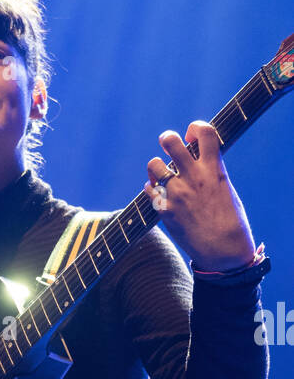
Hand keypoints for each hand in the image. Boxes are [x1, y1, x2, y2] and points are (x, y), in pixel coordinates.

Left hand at [145, 121, 255, 270]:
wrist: (224, 250)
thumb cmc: (230, 221)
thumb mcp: (225, 189)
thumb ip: (211, 172)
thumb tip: (197, 161)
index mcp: (214, 169)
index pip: (205, 132)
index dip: (195, 127)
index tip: (192, 136)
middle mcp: (194, 177)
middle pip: (170, 141)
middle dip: (167, 139)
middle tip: (168, 145)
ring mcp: (177, 192)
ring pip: (153, 164)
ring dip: (156, 167)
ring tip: (162, 174)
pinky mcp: (165, 209)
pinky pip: (149, 188)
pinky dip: (152, 189)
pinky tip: (159, 194)